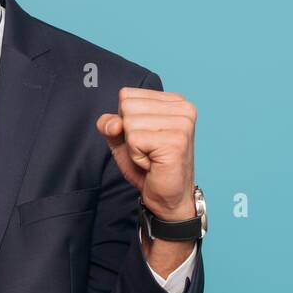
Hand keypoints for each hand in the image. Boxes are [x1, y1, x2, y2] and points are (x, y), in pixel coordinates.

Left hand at [95, 86, 196, 220]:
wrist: (167, 197)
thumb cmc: (148, 166)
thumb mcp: (122, 139)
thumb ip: (109, 124)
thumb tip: (113, 123)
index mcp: (173, 100)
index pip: (126, 95)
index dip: (126, 120)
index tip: (145, 137)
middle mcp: (183, 107)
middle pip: (127, 107)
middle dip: (129, 133)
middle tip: (148, 149)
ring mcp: (182, 123)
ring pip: (129, 123)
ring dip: (133, 146)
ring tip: (151, 156)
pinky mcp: (176, 141)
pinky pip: (134, 140)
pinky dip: (137, 156)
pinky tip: (153, 163)